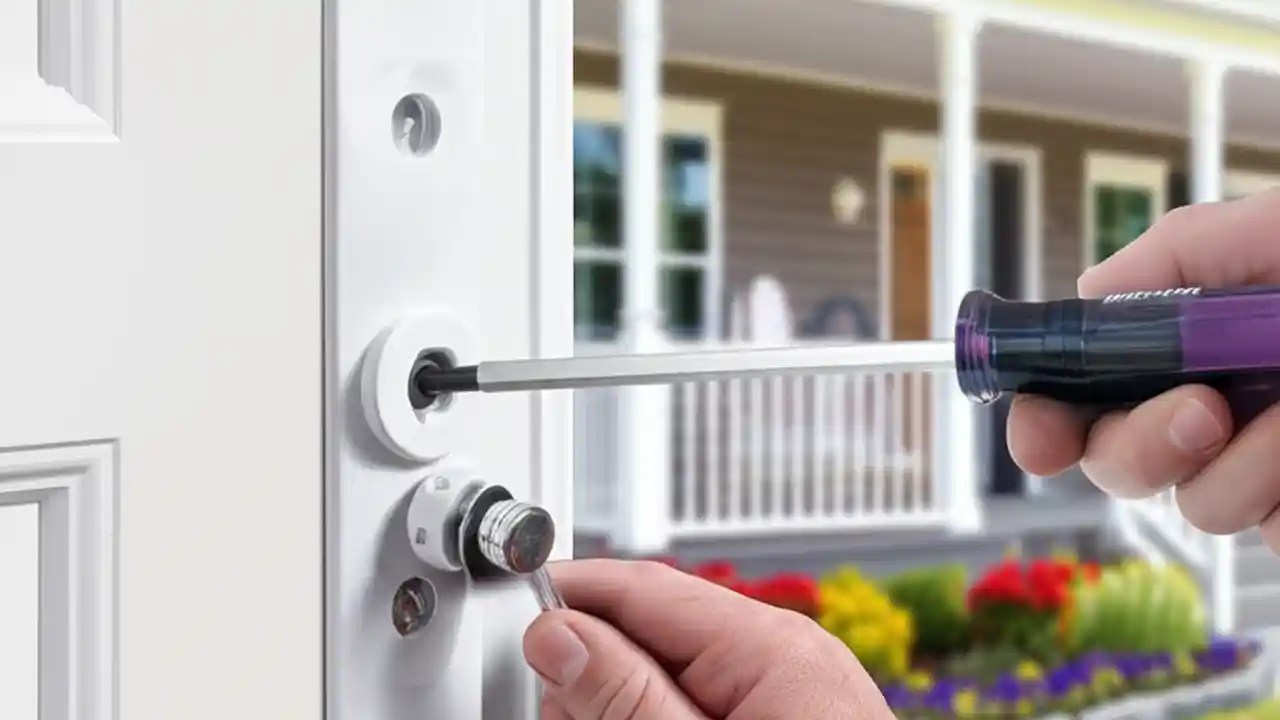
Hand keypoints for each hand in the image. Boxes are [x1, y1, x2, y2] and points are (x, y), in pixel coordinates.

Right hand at [522, 559, 893, 718]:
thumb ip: (626, 697)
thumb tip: (561, 635)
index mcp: (771, 648)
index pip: (643, 587)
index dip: (571, 596)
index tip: (515, 624)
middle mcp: (787, 659)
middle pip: (651, 633)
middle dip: (593, 674)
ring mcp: (790, 697)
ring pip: (668, 678)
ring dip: (621, 709)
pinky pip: (699, 708)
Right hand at [1008, 190, 1279, 551]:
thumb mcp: (1268, 230)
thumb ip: (1176, 253)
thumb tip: (1089, 297)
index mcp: (1184, 351)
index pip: (1081, 399)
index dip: (1042, 424)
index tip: (1041, 438)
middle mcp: (1211, 411)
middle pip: (1118, 466)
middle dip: (1142, 446)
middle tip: (1204, 410)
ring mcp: (1258, 467)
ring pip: (1200, 509)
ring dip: (1247, 471)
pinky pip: (1275, 537)